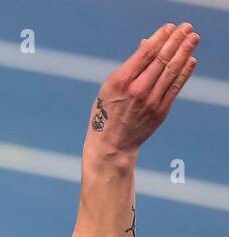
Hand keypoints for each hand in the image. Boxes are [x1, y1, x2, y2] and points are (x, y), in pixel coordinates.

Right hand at [88, 22, 198, 155]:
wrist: (112, 144)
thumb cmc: (107, 112)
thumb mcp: (109, 87)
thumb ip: (130, 67)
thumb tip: (147, 43)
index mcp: (120, 82)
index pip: (145, 54)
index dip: (160, 38)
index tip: (169, 27)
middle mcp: (136, 90)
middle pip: (161, 60)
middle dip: (176, 41)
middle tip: (186, 28)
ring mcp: (150, 101)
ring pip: (171, 71)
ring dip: (185, 52)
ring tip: (193, 38)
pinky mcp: (160, 111)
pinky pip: (175, 87)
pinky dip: (184, 72)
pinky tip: (191, 60)